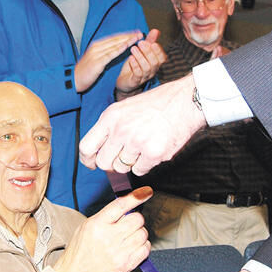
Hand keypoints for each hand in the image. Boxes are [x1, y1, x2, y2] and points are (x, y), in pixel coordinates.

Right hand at [53, 186, 152, 271]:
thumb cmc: (79, 252)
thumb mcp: (85, 227)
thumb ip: (105, 217)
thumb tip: (127, 207)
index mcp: (96, 224)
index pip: (121, 205)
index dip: (136, 196)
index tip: (146, 192)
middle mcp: (108, 237)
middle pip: (137, 219)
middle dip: (136, 220)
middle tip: (128, 225)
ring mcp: (118, 252)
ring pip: (143, 234)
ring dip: (139, 234)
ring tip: (128, 239)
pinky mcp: (126, 265)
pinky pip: (145, 249)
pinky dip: (142, 246)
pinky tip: (132, 248)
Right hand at [75, 31, 142, 92]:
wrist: (73, 79)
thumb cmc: (85, 71)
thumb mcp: (96, 59)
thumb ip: (105, 53)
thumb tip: (116, 50)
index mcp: (96, 45)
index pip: (114, 38)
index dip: (126, 35)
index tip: (136, 32)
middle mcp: (96, 47)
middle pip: (116, 39)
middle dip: (129, 36)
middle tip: (140, 33)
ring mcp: (96, 54)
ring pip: (114, 45)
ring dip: (127, 40)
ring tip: (137, 37)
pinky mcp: (97, 62)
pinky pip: (110, 55)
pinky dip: (118, 49)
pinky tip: (126, 46)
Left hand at [79, 74, 205, 175]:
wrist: (185, 101)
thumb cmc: (156, 104)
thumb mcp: (124, 108)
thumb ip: (110, 128)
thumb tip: (99, 151)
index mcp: (111, 117)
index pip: (86, 147)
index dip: (87, 159)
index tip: (92, 163)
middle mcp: (121, 130)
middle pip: (103, 162)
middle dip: (111, 163)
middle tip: (123, 155)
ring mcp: (137, 142)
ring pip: (122, 168)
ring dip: (131, 162)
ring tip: (143, 146)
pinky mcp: (153, 153)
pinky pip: (140, 170)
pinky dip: (145, 164)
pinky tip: (153, 149)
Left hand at [115, 28, 166, 95]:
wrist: (125, 81)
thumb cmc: (135, 65)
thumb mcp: (142, 52)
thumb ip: (149, 41)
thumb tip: (156, 30)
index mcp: (155, 64)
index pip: (162, 58)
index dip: (159, 51)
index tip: (153, 43)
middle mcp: (152, 71)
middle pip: (155, 62)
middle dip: (148, 52)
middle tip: (141, 42)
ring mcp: (144, 77)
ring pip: (146, 68)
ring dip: (140, 57)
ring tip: (134, 48)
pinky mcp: (135, 81)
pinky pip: (138, 74)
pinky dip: (135, 65)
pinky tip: (131, 58)